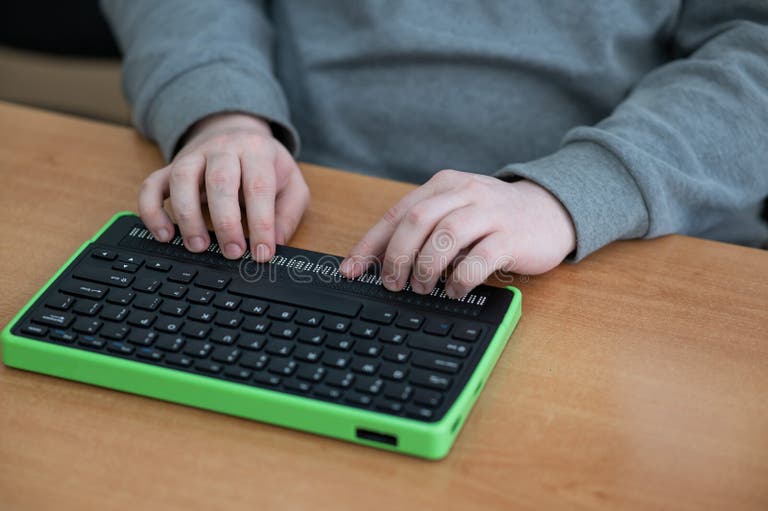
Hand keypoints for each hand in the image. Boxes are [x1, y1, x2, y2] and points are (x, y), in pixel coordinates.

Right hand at [138, 113, 309, 260]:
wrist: (237, 129)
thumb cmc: (266, 165)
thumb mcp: (291, 184)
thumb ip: (288, 214)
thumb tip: (276, 244)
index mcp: (257, 151)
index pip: (259, 187)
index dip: (261, 223)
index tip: (262, 253)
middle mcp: (223, 148)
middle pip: (220, 181)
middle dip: (226, 222)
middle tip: (233, 253)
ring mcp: (193, 155)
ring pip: (182, 180)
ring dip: (188, 216)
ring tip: (198, 246)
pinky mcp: (170, 167)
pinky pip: (152, 185)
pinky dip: (152, 211)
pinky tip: (164, 234)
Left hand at [339, 170, 575, 297]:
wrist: (550, 211)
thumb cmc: (493, 219)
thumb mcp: (456, 213)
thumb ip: (425, 230)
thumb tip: (382, 262)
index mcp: (444, 185)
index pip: (398, 212)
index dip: (371, 243)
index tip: (352, 269)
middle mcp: (465, 193)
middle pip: (417, 220)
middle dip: (397, 256)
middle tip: (393, 283)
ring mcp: (490, 212)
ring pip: (446, 236)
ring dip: (426, 267)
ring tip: (422, 288)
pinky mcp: (512, 236)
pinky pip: (479, 258)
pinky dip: (460, 278)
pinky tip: (455, 290)